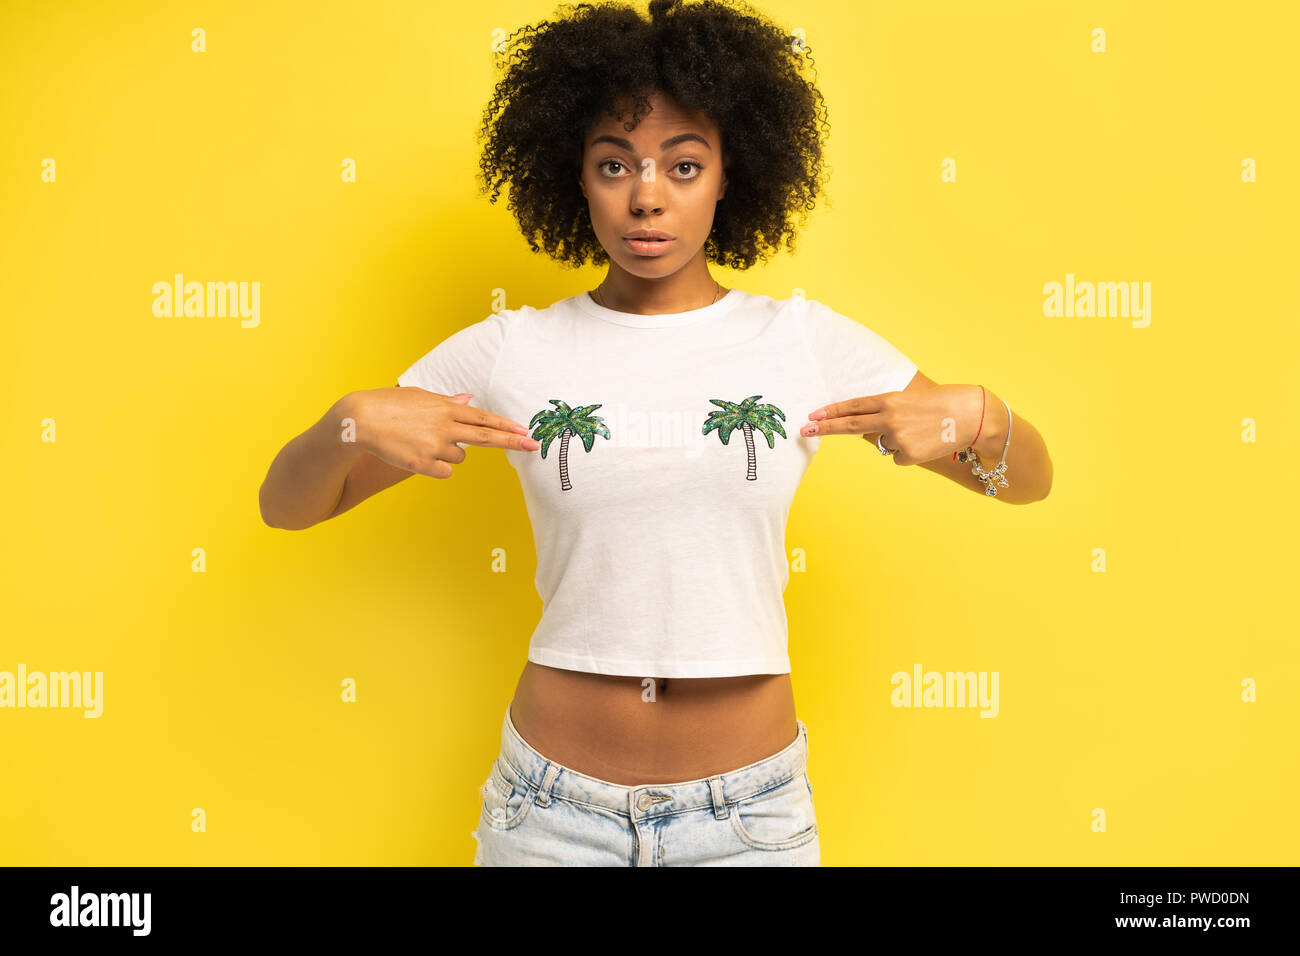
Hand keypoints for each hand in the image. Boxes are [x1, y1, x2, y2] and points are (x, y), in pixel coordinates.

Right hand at [346, 387, 539, 478]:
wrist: (360, 420)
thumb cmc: (388, 406)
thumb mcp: (420, 398)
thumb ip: (446, 402)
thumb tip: (467, 400)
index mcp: (445, 408)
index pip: (483, 417)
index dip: (506, 425)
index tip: (525, 430)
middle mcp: (445, 426)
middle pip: (486, 437)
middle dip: (512, 442)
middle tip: (533, 446)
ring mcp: (435, 445)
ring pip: (459, 457)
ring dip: (448, 453)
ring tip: (422, 442)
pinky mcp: (423, 464)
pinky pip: (444, 471)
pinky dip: (435, 466)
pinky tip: (417, 455)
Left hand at [799, 384, 991, 466]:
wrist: (974, 415)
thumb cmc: (945, 404)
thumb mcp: (911, 401)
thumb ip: (887, 413)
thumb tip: (868, 433)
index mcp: (890, 400)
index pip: (853, 406)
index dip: (832, 411)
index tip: (812, 416)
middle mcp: (889, 418)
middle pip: (850, 424)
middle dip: (825, 428)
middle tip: (804, 432)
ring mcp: (897, 437)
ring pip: (883, 445)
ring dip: (897, 442)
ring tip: (922, 431)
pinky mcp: (908, 455)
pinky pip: (899, 458)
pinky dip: (910, 454)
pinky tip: (927, 443)